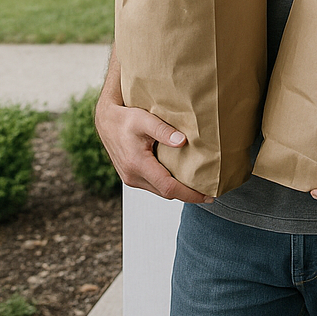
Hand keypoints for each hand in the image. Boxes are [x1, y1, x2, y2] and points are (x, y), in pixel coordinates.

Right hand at [94, 95, 211, 203]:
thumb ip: (164, 131)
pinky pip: (154, 185)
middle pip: (166, 193)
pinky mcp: (131, 176)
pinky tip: (182, 178)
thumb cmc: (125, 119)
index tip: (208, 196)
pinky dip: (168, 185)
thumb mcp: (145, 120)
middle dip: (188, 195)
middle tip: (210, 191)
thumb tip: (182, 141)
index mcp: (137, 165)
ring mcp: (131, 178)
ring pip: (160, 191)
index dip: (190, 194)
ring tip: (200, 185)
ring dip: (178, 191)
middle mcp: (133, 176)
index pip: (169, 187)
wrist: (106, 122)